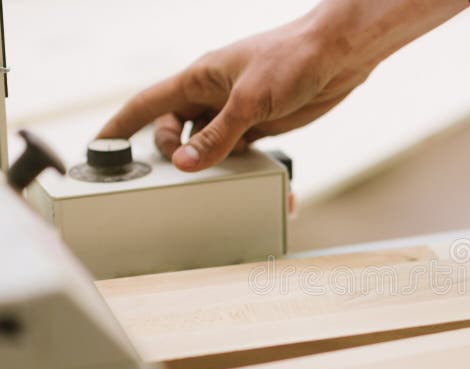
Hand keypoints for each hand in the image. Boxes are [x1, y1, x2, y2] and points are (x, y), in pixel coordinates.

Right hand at [98, 0, 466, 171]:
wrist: (337, 56)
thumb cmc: (292, 60)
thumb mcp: (251, 101)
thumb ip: (218, 135)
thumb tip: (187, 163)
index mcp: (199, 78)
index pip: (148, 103)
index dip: (121, 124)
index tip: (100, 146)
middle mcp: (213, 95)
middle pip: (175, 130)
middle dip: (172, 152)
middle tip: (184, 170)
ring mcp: (236, 110)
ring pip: (206, 143)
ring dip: (205, 161)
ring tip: (212, 179)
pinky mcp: (260, 123)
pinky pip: (237, 149)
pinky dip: (235, 164)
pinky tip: (242, 177)